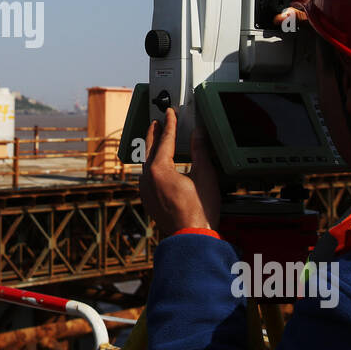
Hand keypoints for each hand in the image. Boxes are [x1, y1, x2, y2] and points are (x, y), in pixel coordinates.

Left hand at [139, 106, 221, 239]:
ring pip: (146, 163)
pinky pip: (146, 176)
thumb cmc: (199, 211)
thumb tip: (198, 133)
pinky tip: (158, 165)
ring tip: (157, 140)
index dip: (170, 124)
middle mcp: (147, 178)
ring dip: (152, 149)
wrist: (191, 237)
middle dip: (154, 134)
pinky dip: (152, 165)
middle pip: (150, 149)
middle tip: (158, 122)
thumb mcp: (205, 176)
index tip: (170, 113)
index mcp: (159, 170)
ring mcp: (145, 190)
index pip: (166, 140)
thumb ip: (200, 151)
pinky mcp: (148, 200)